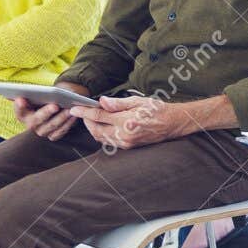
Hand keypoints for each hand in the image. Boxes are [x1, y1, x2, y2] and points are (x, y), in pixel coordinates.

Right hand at [14, 82, 90, 140]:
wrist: (56, 109)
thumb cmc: (45, 100)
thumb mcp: (39, 96)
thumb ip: (33, 94)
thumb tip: (27, 92)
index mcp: (23, 114)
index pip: (18, 110)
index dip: (19, 105)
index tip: (21, 99)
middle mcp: (30, 125)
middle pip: (36, 120)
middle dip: (46, 112)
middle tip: (55, 105)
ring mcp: (42, 132)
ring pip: (51, 126)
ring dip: (61, 117)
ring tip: (69, 109)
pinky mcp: (52, 136)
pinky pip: (60, 132)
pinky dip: (68, 123)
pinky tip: (74, 116)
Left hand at [69, 94, 189, 150]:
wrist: (173, 123)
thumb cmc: (157, 109)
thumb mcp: (138, 101)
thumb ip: (118, 103)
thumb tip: (101, 102)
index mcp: (126, 121)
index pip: (98, 116)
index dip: (84, 112)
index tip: (74, 109)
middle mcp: (124, 134)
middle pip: (96, 130)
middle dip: (86, 122)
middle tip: (82, 112)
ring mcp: (126, 142)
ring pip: (101, 137)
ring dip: (93, 129)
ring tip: (91, 119)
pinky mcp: (128, 146)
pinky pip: (109, 141)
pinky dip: (102, 134)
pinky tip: (102, 126)